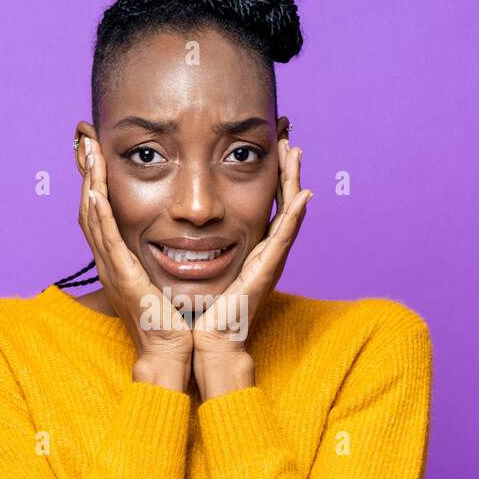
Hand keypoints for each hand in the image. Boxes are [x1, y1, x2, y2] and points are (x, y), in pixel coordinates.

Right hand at [77, 135, 192, 390]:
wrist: (170, 352)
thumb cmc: (174, 320)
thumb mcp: (166, 278)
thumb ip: (165, 256)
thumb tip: (178, 236)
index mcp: (119, 259)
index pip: (101, 210)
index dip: (96, 178)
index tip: (97, 149)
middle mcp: (109, 261)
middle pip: (89, 206)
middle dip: (87, 170)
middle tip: (85, 137)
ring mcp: (112, 268)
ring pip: (93, 216)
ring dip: (90, 180)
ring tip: (88, 150)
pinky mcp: (122, 277)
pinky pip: (106, 239)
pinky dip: (99, 213)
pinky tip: (95, 190)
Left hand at [191, 137, 311, 396]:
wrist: (206, 342)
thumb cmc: (198, 310)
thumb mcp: (193, 267)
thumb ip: (192, 245)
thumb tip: (175, 224)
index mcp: (249, 248)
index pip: (263, 202)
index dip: (270, 174)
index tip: (270, 144)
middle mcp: (264, 251)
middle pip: (281, 201)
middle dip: (286, 168)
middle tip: (290, 136)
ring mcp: (270, 260)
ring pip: (288, 212)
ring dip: (293, 181)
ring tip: (297, 151)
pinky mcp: (268, 271)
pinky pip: (284, 238)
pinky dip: (294, 216)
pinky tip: (303, 195)